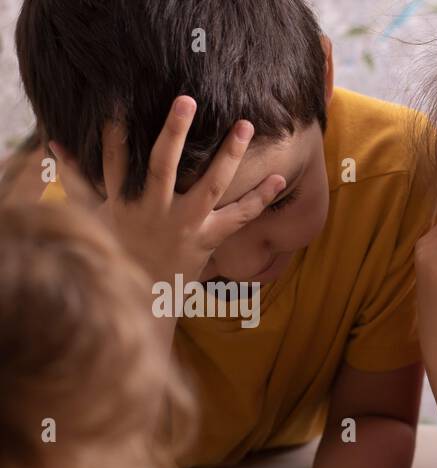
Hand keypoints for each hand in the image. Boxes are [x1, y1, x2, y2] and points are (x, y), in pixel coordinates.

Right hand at [49, 95, 285, 283]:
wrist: (147, 298)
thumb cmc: (121, 249)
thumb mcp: (95, 215)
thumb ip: (78, 178)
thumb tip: (55, 145)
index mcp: (125, 202)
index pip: (116, 162)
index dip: (115, 135)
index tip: (120, 106)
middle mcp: (156, 211)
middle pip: (163, 165)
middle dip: (175, 131)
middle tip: (188, 100)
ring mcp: (186, 225)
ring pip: (210, 185)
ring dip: (229, 154)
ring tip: (244, 125)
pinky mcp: (210, 239)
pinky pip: (240, 217)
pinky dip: (261, 198)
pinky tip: (281, 178)